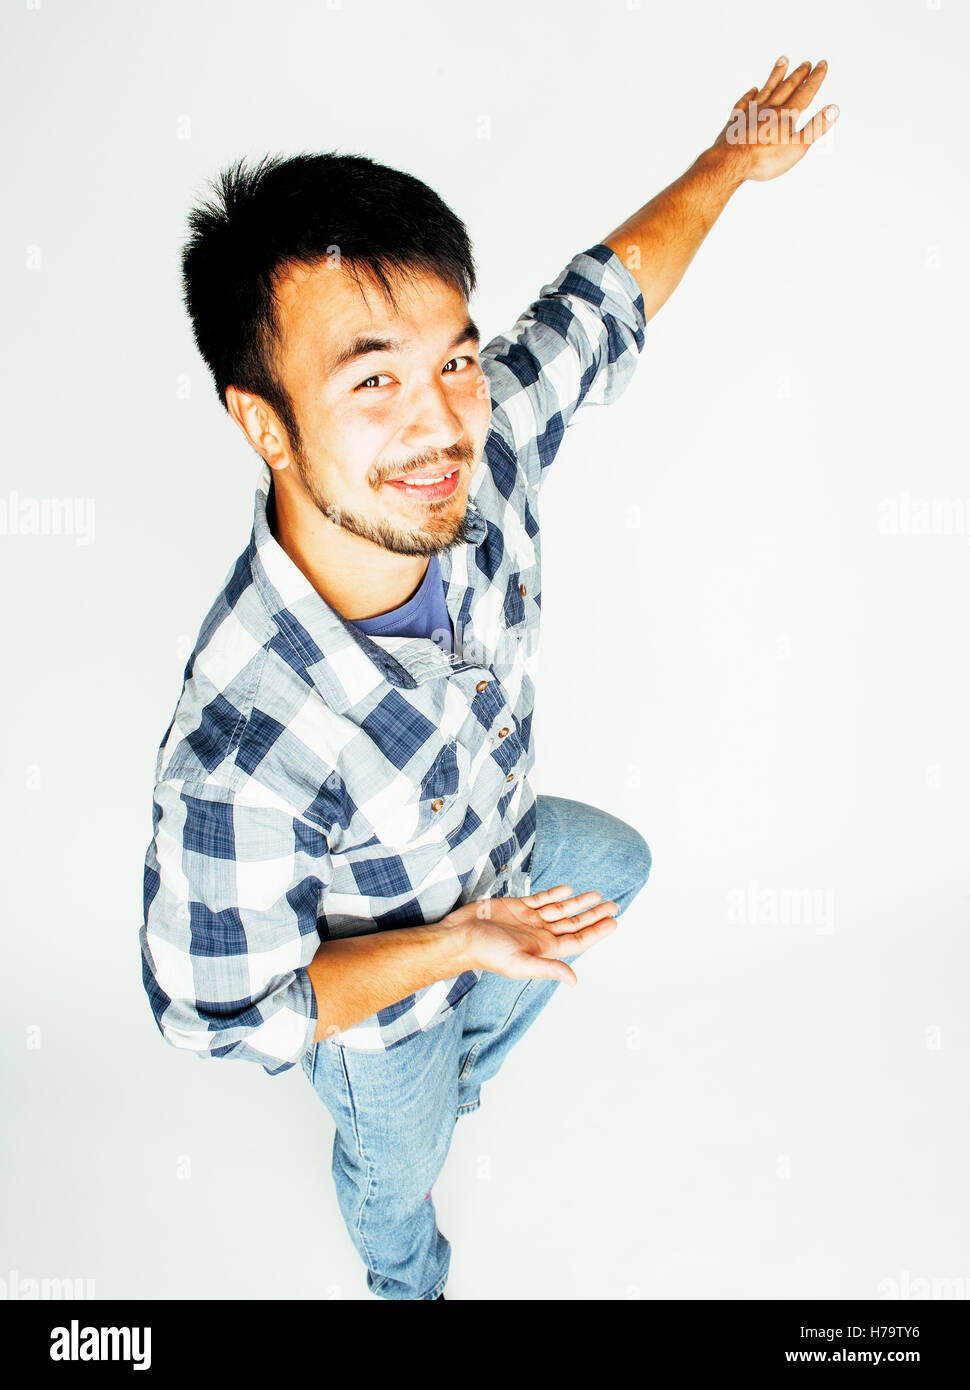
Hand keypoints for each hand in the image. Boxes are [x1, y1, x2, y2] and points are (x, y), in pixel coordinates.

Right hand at [443, 883, 618, 986]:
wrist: (459, 936)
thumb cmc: (486, 953)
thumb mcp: (519, 963)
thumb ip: (548, 968)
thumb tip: (574, 979)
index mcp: (543, 949)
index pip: (577, 940)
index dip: (596, 931)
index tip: (614, 922)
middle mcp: (539, 934)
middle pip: (573, 924)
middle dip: (593, 915)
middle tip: (614, 906)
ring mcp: (528, 920)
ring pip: (560, 910)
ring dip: (578, 903)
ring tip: (597, 895)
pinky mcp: (516, 907)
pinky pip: (541, 899)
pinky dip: (554, 894)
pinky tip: (567, 889)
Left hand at [709, 55, 838, 183]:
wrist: (730, 162)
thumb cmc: (764, 158)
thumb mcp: (797, 147)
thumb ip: (815, 127)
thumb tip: (833, 109)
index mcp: (786, 115)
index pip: (805, 92)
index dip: (815, 78)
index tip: (822, 64)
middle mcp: (769, 109)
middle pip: (787, 87)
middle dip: (798, 75)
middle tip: (806, 62)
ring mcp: (751, 113)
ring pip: (767, 89)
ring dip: (776, 75)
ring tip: (783, 61)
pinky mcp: (736, 121)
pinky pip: (744, 103)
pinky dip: (750, 95)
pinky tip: (752, 89)